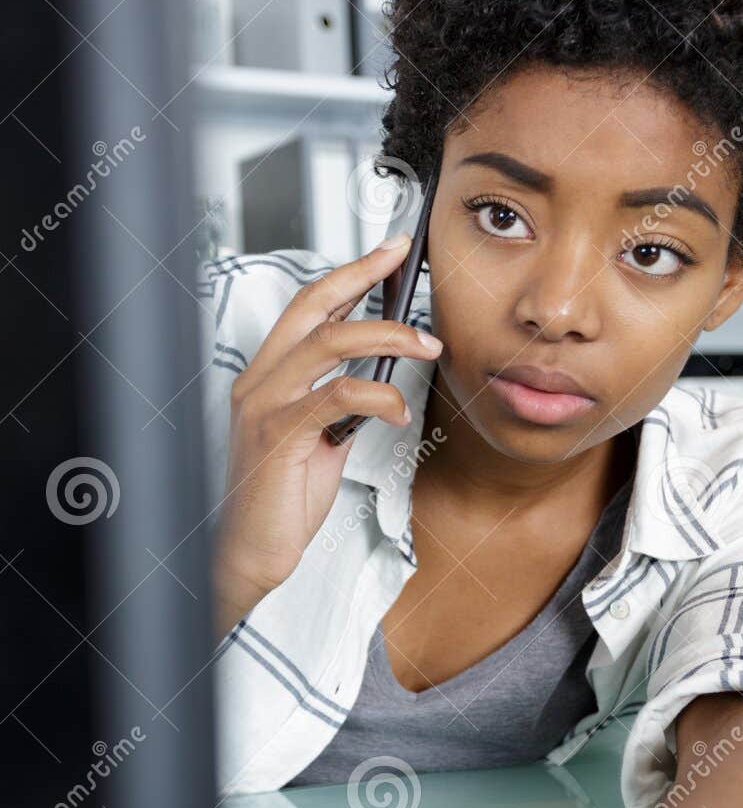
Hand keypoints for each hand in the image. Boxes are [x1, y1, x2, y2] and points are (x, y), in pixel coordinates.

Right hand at [212, 236, 442, 635]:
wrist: (252, 553)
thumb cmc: (282, 501)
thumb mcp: (318, 441)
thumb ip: (337, 407)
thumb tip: (376, 381)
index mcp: (268, 378)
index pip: (307, 309)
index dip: (347, 276)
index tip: (387, 254)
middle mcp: (260, 382)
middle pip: (314, 308)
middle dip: (362, 276)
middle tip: (403, 261)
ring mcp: (265, 406)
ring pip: (329, 343)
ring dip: (386, 336)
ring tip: (426, 344)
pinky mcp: (279, 436)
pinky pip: (335, 397)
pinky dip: (377, 397)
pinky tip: (399, 411)